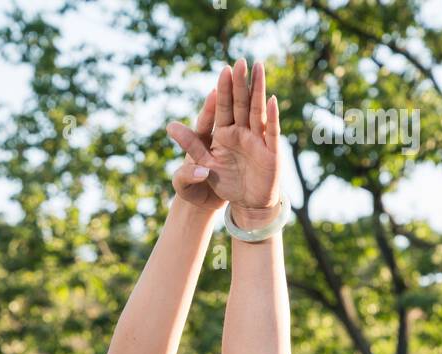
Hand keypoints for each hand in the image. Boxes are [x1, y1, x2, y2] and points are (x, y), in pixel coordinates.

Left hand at [168, 58, 280, 217]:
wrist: (243, 203)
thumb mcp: (199, 168)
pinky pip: (270, 132)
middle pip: (239, 104)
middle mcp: (240, 132)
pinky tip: (271, 101)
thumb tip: (169, 126)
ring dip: (258, 90)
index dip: (223, 92)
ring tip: (258, 67)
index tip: (223, 71)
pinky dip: (271, 117)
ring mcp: (255, 140)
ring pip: (256, 111)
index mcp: (222, 133)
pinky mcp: (269, 152)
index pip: (221, 109)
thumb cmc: (221, 184)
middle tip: (239, 61)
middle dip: (239, 84)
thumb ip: (189, 146)